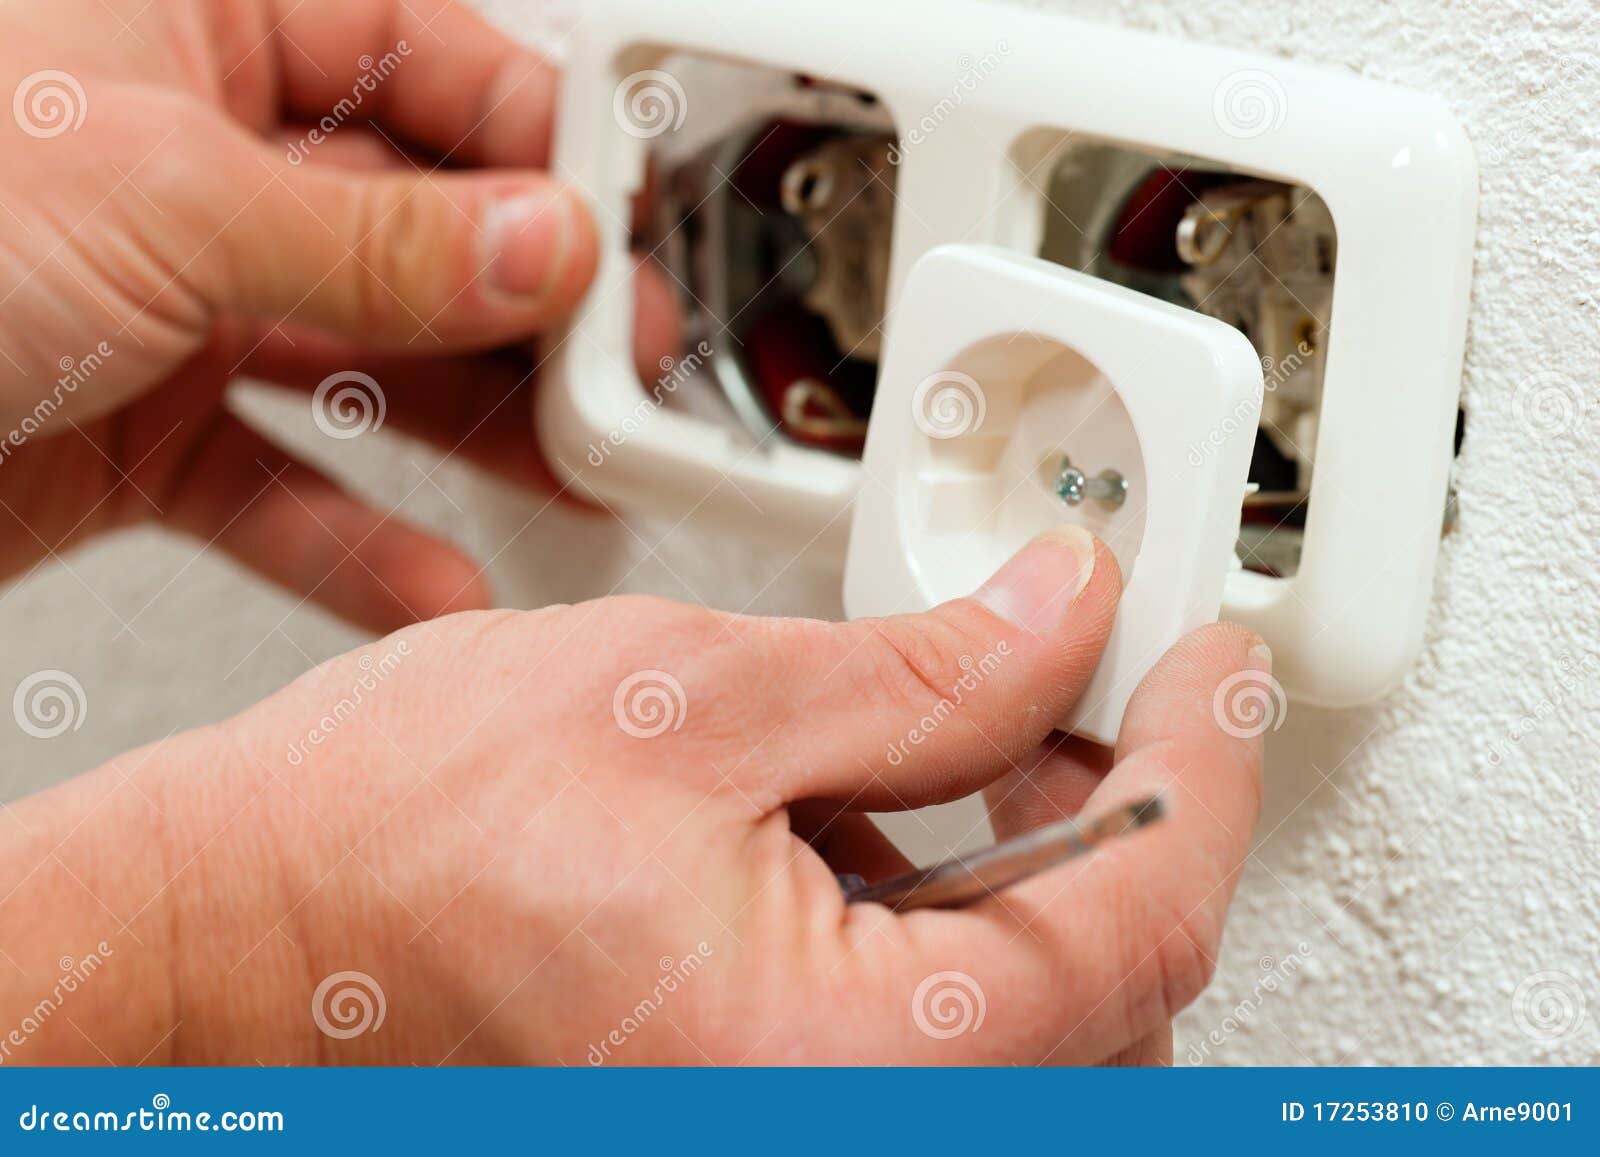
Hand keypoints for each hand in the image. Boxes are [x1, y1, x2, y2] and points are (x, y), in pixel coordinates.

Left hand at [0, 0, 675, 630]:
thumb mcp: (159, 197)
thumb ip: (378, 237)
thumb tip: (537, 242)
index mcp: (191, 16)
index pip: (435, 66)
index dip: (546, 156)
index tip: (626, 242)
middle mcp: (189, 152)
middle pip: (421, 224)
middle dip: (526, 309)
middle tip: (616, 376)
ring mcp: (171, 298)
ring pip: (371, 360)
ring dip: (473, 431)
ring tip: (569, 477)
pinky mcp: (144, 428)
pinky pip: (286, 482)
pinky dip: (358, 543)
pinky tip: (431, 576)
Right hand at [0, 527, 1266, 1063]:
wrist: (239, 934)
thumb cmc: (392, 850)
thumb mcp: (687, 701)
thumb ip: (915, 674)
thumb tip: (1054, 618)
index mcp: (844, 1064)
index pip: (1141, 925)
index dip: (1204, 767)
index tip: (1212, 663)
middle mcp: (835, 1125)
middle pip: (1109, 992)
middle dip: (1114, 813)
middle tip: (1077, 678)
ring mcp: (795, 1115)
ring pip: (1024, 1015)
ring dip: (1023, 864)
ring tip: (944, 732)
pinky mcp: (757, 1093)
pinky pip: (924, 1031)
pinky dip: (936, 915)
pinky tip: (860, 816)